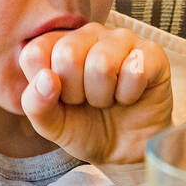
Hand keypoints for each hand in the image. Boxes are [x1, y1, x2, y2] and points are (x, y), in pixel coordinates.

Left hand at [18, 23, 172, 164]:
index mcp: (57, 44)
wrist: (124, 151)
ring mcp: (121, 39)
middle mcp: (88, 33)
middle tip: (87, 101)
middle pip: (68, 54)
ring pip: (102, 63)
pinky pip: (135, 70)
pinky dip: (129, 95)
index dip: (46, 88)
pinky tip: (130, 97)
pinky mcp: (151, 52)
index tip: (60, 99)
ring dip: (103, 95)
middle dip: (76, 93)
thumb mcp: (51, 124)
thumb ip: (36, 103)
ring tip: (108, 99)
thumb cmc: (85, 128)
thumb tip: (47, 78)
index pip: (34, 53)